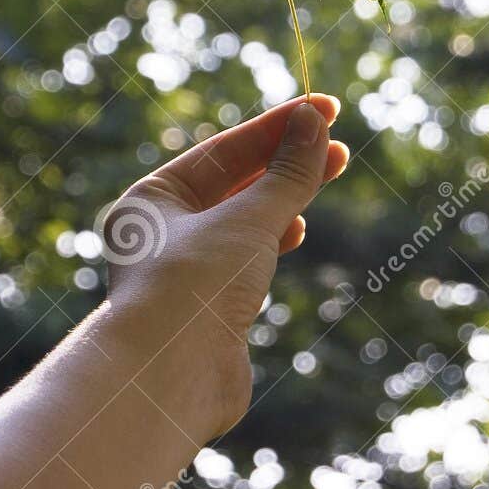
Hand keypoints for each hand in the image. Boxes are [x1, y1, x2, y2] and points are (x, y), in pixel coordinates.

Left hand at [102, 96, 347, 436]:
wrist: (170, 379)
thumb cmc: (194, 288)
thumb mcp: (249, 220)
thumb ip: (287, 174)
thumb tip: (313, 121)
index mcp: (150, 201)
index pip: (224, 151)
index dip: (277, 128)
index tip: (324, 109)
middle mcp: (161, 233)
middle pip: (234, 183)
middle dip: (286, 162)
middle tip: (337, 145)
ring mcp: (186, 272)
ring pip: (242, 220)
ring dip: (284, 197)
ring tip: (328, 171)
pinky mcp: (209, 309)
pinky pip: (246, 259)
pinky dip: (273, 239)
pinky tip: (297, 229)